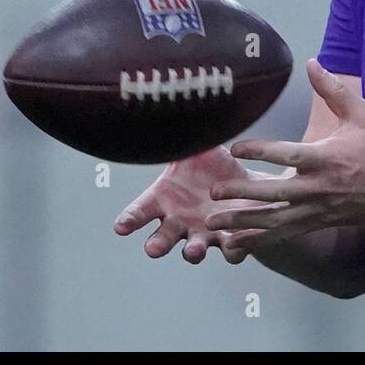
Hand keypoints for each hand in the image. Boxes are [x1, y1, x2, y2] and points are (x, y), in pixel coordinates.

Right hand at [114, 146, 269, 263]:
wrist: (244, 182)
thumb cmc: (210, 164)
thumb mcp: (196, 148)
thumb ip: (181, 140)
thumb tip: (167, 112)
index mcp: (163, 199)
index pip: (139, 212)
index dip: (129, 220)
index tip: (120, 227)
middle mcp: (178, 221)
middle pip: (162, 237)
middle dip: (157, 244)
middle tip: (153, 249)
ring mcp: (202, 232)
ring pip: (193, 248)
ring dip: (192, 251)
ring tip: (193, 250)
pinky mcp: (229, 238)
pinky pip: (230, 250)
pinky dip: (232, 249)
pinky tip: (236, 245)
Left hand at [204, 59, 364, 254]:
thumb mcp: (362, 113)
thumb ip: (333, 89)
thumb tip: (311, 63)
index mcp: (326, 158)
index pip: (287, 155)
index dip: (259, 151)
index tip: (235, 148)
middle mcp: (319, 187)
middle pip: (274, 194)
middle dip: (242, 194)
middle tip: (213, 193)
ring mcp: (318, 209)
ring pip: (275, 220)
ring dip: (243, 222)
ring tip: (212, 224)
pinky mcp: (320, 223)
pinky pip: (285, 234)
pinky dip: (260, 240)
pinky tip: (237, 244)